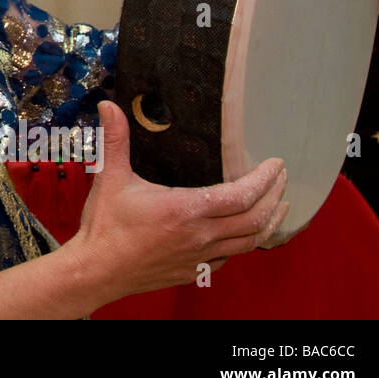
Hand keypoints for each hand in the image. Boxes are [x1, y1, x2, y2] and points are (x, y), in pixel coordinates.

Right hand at [66, 101, 287, 298]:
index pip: (241, 195)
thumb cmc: (105, 226)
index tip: (275, 163)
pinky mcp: (194, 270)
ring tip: (279, 206)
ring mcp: (199, 257)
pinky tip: (245, 233)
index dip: (264, 179)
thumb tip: (110, 106)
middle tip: (282, 179)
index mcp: (185, 210)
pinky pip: (230, 257)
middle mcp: (199, 236)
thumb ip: (115, 140)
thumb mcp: (110, 177)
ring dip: (269, 222)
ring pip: (250, 242)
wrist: (97, 270)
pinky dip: (246, 243)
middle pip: (255, 219)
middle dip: (274, 196)